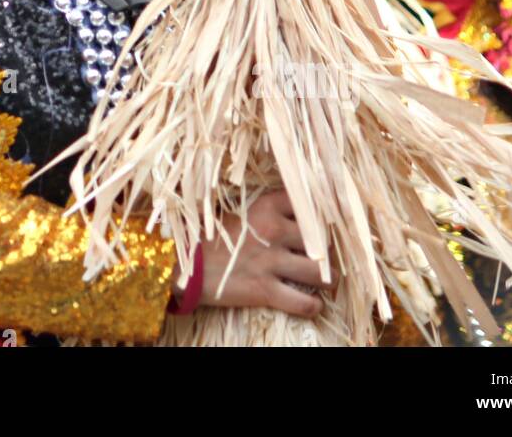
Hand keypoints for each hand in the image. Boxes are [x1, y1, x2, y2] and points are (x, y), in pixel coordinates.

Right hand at [197, 190, 334, 316]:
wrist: (183, 263)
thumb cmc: (211, 237)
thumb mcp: (242, 214)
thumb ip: (270, 213)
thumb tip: (300, 218)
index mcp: (267, 207)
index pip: (310, 205)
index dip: (321, 218)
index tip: (323, 227)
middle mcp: (273, 230)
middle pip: (322, 241)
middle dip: (327, 253)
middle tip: (325, 259)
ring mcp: (271, 261)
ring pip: (320, 274)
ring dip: (328, 281)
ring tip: (325, 283)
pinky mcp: (265, 290)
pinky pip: (304, 303)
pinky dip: (312, 306)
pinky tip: (312, 304)